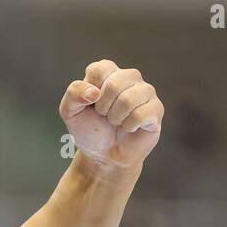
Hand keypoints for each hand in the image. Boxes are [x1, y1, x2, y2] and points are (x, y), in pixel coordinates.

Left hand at [59, 59, 163, 178]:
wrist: (104, 156)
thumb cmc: (89, 130)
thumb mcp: (70, 111)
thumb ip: (74, 94)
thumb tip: (94, 92)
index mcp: (108, 72)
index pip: (99, 70)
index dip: (90, 92)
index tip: (91, 104)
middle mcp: (129, 77)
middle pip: (114, 84)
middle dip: (102, 107)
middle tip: (104, 116)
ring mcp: (145, 92)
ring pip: (128, 99)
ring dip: (115, 118)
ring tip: (116, 122)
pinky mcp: (156, 109)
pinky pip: (141, 115)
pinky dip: (128, 127)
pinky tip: (129, 128)